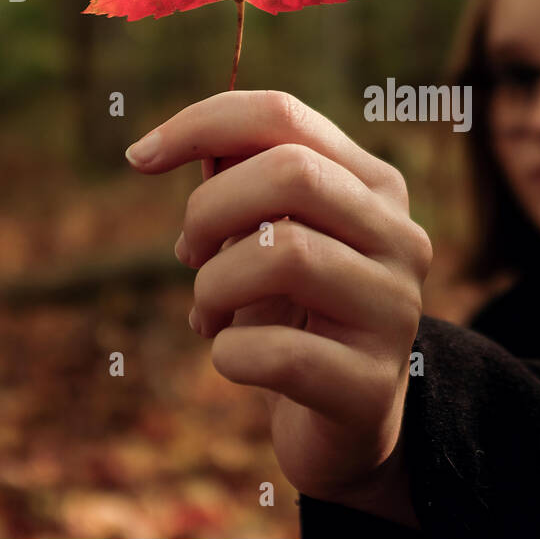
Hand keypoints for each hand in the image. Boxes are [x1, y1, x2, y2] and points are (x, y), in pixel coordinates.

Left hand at [124, 90, 431, 519]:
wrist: (345, 422)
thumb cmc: (296, 314)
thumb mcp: (271, 236)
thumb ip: (240, 183)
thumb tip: (176, 145)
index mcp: (375, 186)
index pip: (285, 117)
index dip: (200, 124)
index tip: (139, 158)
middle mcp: (400, 237)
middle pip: (291, 173)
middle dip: (210, 209)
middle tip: (189, 253)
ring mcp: (396, 310)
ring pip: (284, 256)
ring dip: (214, 286)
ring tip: (211, 312)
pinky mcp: (372, 384)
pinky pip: (276, 353)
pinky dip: (229, 353)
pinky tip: (234, 358)